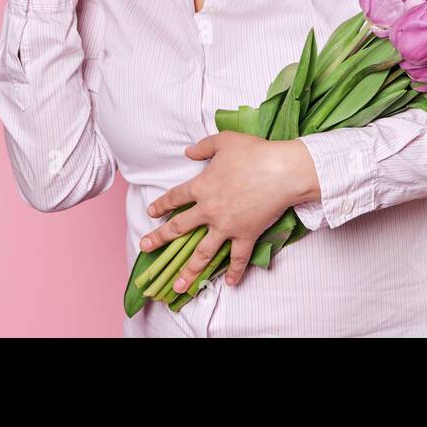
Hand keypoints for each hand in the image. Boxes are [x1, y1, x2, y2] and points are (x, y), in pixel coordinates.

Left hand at [140, 133, 320, 291]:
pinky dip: (235, 272)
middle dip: (159, 238)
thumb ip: (203, 146)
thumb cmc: (255, 152)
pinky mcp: (246, 235)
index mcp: (201, 186)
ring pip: (202, 253)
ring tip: (177, 286)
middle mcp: (209, 210)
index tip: (151, 212)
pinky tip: (230, 283)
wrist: (282, 170)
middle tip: (145, 247)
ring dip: (188, 271)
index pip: (175, 198)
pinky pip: (238, 258)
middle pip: (178, 228)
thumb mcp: (225, 140)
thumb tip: (187, 152)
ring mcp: (226, 226)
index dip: (161, 204)